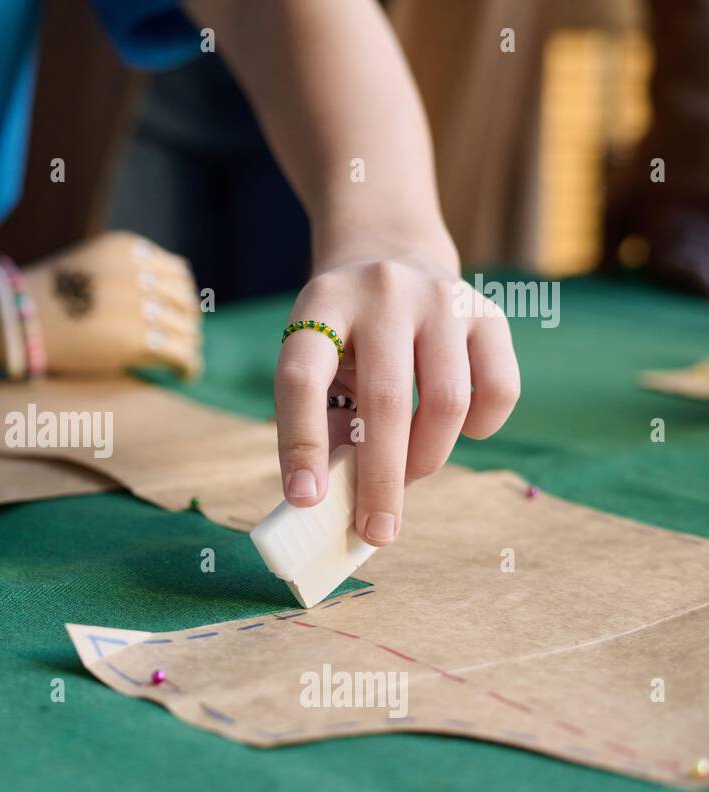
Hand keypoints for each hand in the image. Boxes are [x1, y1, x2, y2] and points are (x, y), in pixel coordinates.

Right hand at [25, 231, 201, 377]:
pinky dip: (189, 365)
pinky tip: (186, 376)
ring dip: (189, 346)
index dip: (182, 298)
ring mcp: (139, 303)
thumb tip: (160, 303)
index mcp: (127, 249)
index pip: (177, 272)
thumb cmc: (43, 301)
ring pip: (187, 328)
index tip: (177, 316)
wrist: (13, 318)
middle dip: (187, 323)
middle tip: (182, 342)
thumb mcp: (87, 269)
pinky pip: (182, 352)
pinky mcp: (137, 338)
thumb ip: (122, 275)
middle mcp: (138, 271)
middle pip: (185, 300)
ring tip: (183, 362)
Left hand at [275, 251, 519, 546]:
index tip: (304, 500)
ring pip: (446, 402)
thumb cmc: (345, 333)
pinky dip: (481, 428)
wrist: (390, 251)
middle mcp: (382, 293)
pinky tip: (459, 433)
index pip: (302, 378)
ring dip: (427, 459)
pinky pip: (498, 390)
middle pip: (384, 400)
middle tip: (377, 532)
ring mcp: (441, 298)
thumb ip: (323, 421)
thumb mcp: (319, 358)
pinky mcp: (489, 313)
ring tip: (408, 478)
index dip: (300, 442)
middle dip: (381, 480)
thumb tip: (331, 505)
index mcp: (320, 306)